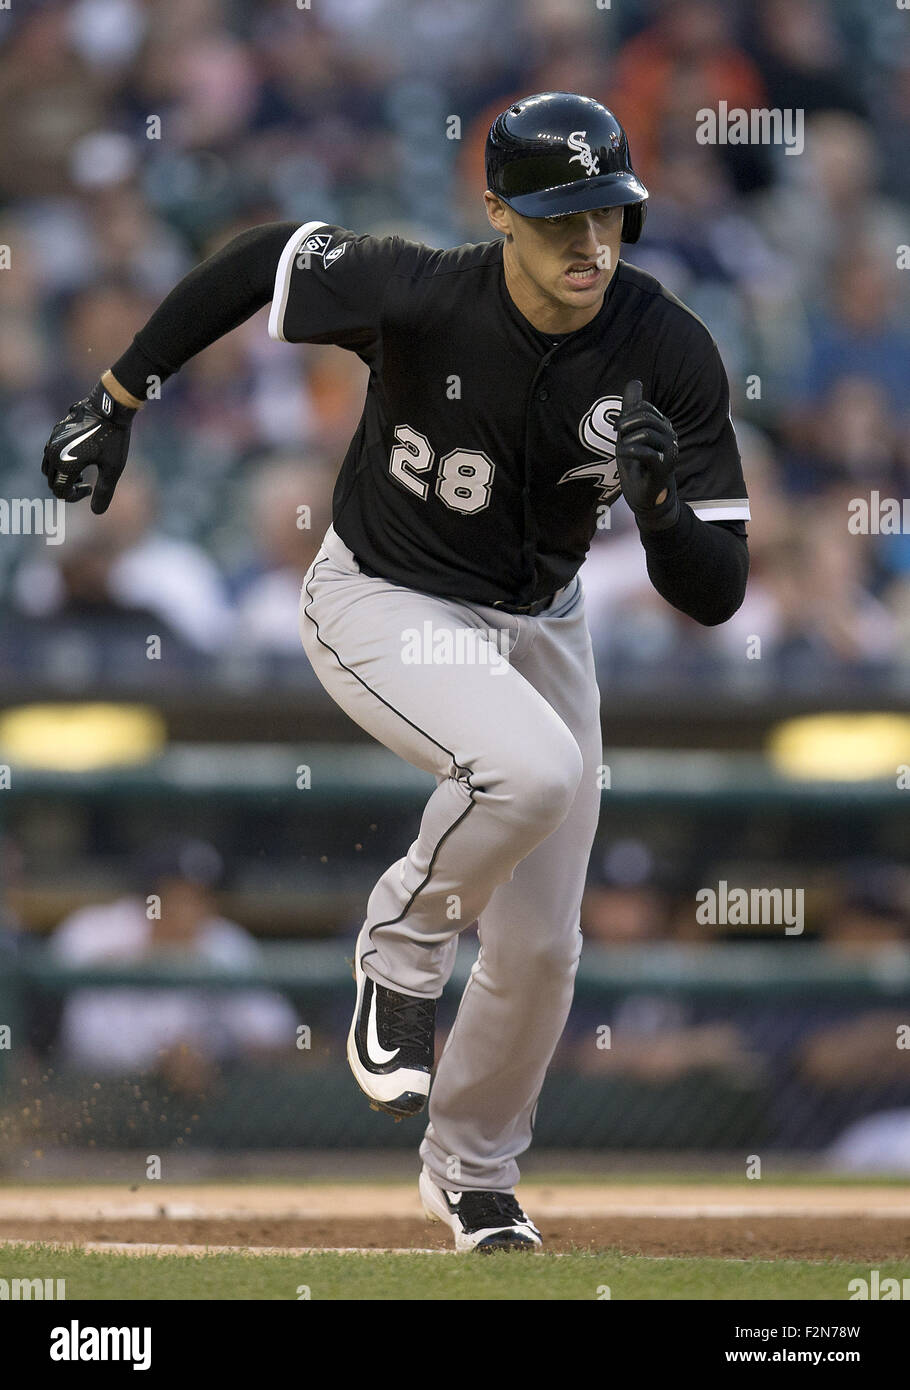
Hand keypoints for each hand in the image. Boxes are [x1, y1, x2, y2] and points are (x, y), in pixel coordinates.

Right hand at [42, 380, 136, 513]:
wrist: (109, 408)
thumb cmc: (113, 439)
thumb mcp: (113, 469)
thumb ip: (104, 492)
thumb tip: (97, 512)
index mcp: (65, 465)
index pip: (60, 492)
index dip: (75, 497)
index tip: (90, 488)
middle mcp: (53, 454)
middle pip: (52, 482)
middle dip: (67, 487)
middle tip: (86, 482)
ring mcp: (52, 441)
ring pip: (48, 467)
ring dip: (61, 475)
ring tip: (81, 470)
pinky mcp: (55, 432)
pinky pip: (50, 453)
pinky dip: (59, 461)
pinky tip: (78, 456)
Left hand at [615, 379, 679, 529]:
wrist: (645, 496)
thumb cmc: (638, 465)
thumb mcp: (630, 434)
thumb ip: (631, 409)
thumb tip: (634, 381)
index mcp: (663, 426)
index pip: (645, 408)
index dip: (627, 413)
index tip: (617, 427)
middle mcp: (670, 436)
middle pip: (646, 417)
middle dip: (626, 423)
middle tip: (617, 435)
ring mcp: (670, 452)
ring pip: (646, 432)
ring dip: (627, 439)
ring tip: (622, 450)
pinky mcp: (664, 467)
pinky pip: (645, 451)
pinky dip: (629, 451)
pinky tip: (623, 455)